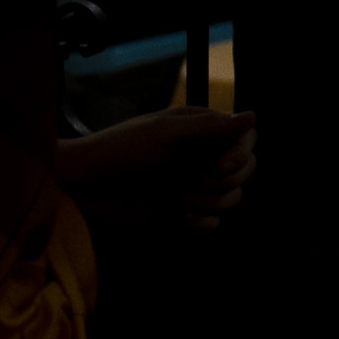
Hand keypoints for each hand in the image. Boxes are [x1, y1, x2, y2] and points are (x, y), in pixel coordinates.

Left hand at [57, 106, 258, 231]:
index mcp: (200, 130)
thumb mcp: (165, 134)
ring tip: (176, 198)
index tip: (220, 166)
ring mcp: (194, 185)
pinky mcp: (185, 213)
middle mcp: (202, 156)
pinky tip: (177, 217)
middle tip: (187, 181)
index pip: (246, 138)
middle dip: (221, 182)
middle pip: (245, 170)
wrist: (85, 188)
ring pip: (232, 198)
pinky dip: (200, 223)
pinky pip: (215, 223)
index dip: (241, 154)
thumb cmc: (120, 150)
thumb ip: (211, 127)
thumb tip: (253, 116)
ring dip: (208, 202)